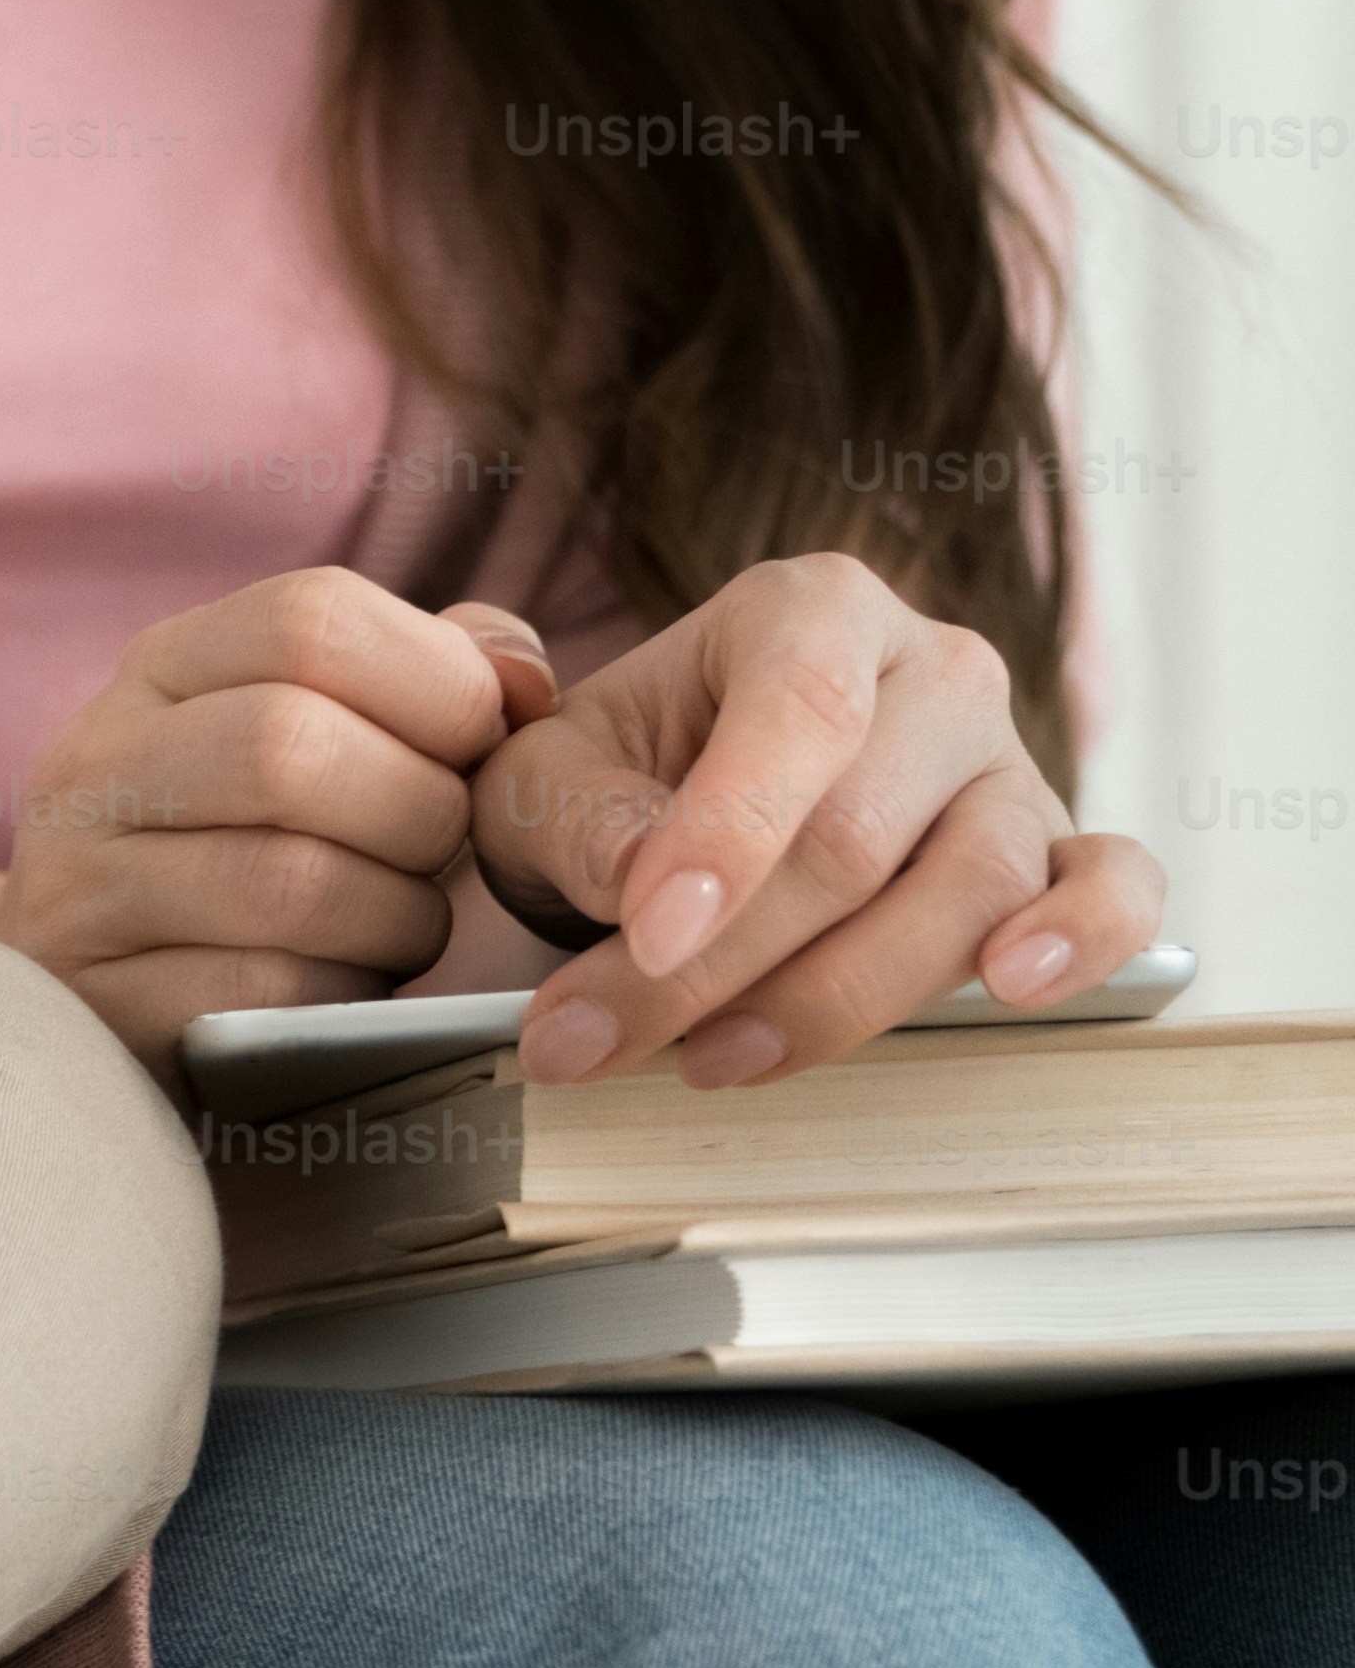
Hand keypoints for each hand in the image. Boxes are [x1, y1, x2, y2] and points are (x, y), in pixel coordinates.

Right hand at [0, 572, 558, 1062]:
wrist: (103, 992)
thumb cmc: (260, 844)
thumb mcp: (324, 727)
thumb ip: (436, 673)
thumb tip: (526, 681)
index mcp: (162, 669)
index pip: (307, 620)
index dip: (437, 679)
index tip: (481, 741)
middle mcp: (98, 764)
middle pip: (290, 747)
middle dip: (420, 809)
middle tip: (441, 849)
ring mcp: (81, 886)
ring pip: (287, 881)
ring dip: (395, 913)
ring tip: (396, 920)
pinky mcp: (101, 1001)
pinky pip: (265, 995)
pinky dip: (342, 996)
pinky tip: (341, 986)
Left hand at [469, 554, 1166, 1085]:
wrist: (682, 798)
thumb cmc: (616, 774)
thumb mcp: (551, 774)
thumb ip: (578, 815)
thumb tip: (635, 884)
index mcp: (808, 611)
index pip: (795, 709)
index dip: (726, 834)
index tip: (650, 937)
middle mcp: (934, 671)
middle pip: (861, 832)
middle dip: (724, 961)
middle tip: (602, 1039)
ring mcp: (1010, 762)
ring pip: (975, 882)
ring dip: (842, 995)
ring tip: (717, 1056)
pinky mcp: (1060, 849)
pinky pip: (1116, 887)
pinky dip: (1084, 938)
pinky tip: (1014, 987)